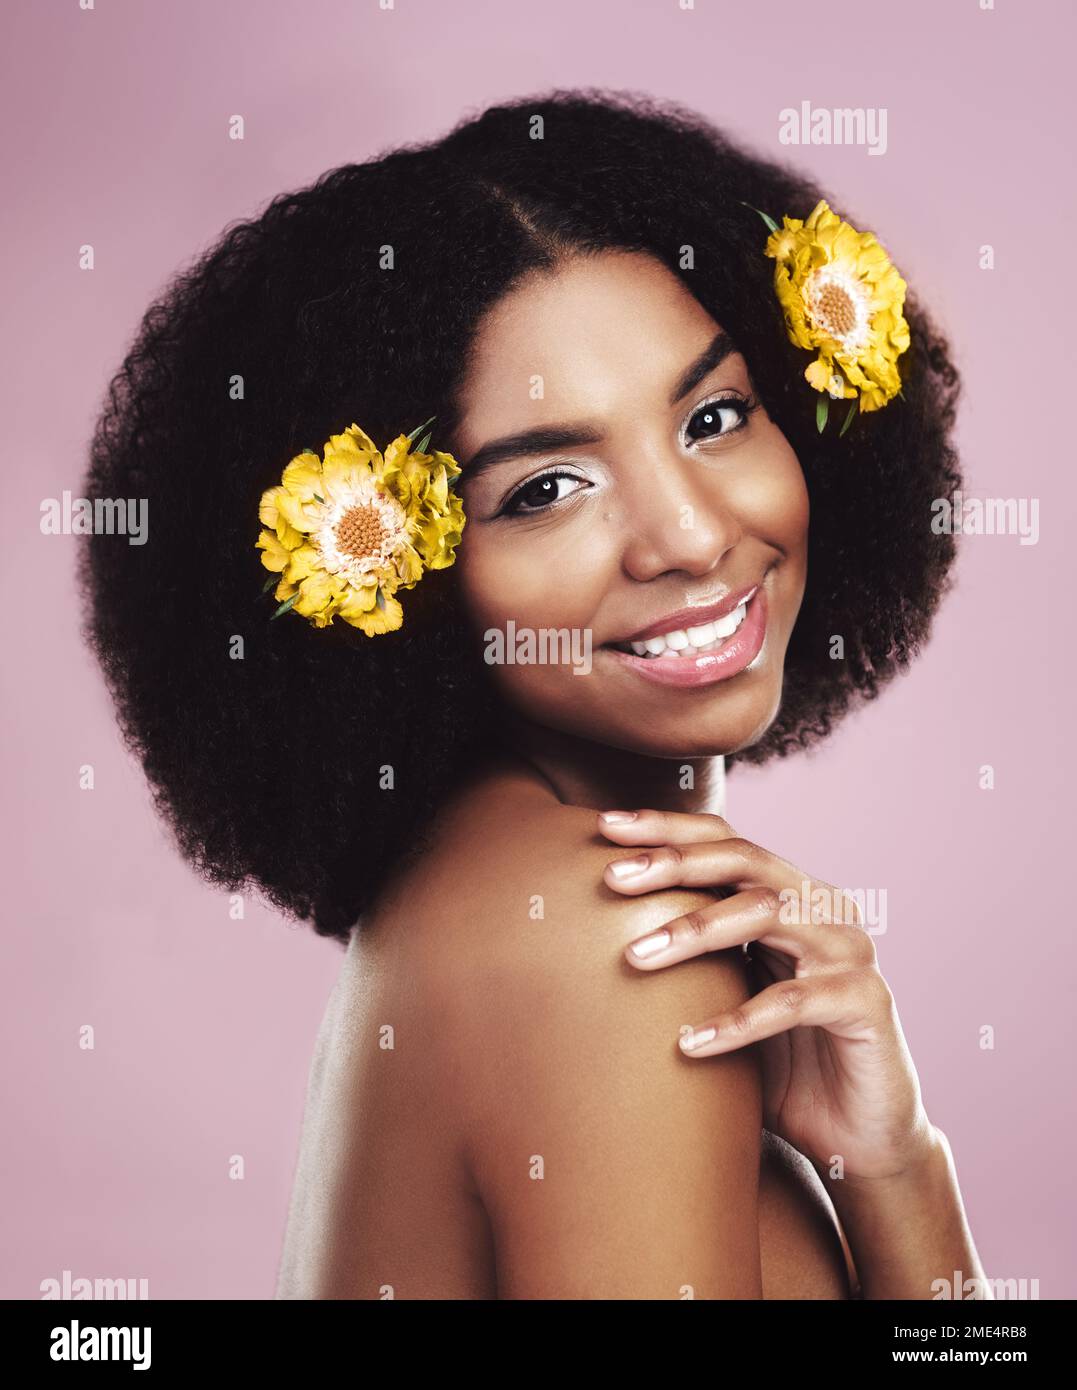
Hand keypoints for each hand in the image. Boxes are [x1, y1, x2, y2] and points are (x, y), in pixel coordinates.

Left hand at [598, 807, 935, 1181]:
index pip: (726, 841)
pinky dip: (736, 1021)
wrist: (861, 1133)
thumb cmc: (780, 1061)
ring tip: (634, 958)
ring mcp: (849, 951)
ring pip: (766, 914)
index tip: (604, 827)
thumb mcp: (726, 998)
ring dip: (695, 929)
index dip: (667, 828)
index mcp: (788, 896)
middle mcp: (823, 908)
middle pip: (744, 860)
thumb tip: (587, 934)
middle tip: (611, 877)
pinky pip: (792, 1002)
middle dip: (674, 862)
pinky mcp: (866, 1003)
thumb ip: (685, 960)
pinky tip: (688, 1044)